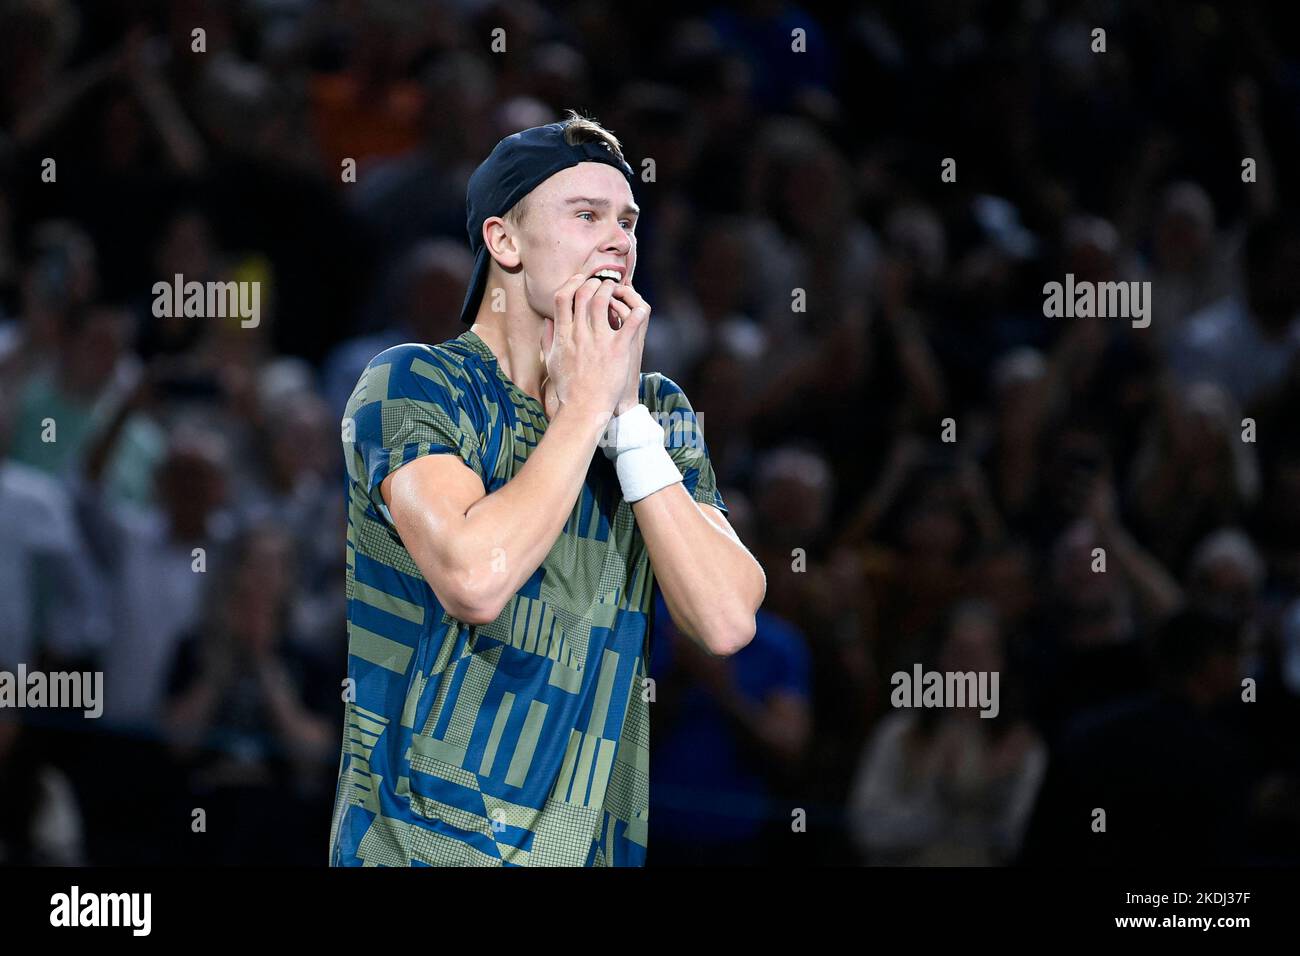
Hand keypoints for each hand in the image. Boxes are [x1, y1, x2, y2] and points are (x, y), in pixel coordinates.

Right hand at [540, 275, 647, 419]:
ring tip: (618, 290)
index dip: (572, 283)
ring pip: (604, 301)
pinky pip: (629, 323)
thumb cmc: (568, 388)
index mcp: (563, 335)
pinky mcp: (617, 349)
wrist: (583, 408)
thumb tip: (547, 321)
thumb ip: (548, 339)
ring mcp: (599, 341)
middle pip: (584, 294)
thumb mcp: (550, 361)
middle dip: (595, 283)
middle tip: (603, 282)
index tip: (581, 280)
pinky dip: (636, 312)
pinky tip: (640, 308)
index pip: (563, 298)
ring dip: (612, 291)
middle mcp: (579, 334)